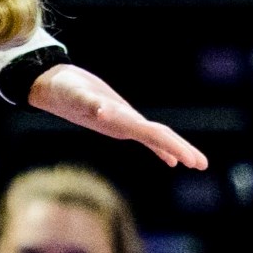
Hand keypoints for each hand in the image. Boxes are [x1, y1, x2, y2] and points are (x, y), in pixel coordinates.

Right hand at [28, 64, 208, 169]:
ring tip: (194, 163)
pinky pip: (145, 135)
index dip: (171, 145)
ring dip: (175, 149)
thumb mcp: (75, 94)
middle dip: (180, 150)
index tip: (188, 161)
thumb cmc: (62, 89)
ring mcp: (121, 124)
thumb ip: (88, 103)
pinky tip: (170, 160)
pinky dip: (160, 146)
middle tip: (202, 164)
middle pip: (157, 139)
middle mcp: (121, 126)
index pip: (150, 134)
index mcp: (117, 122)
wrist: (50, 88)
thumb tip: (101, 111)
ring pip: (155, 138)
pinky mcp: (120, 118)